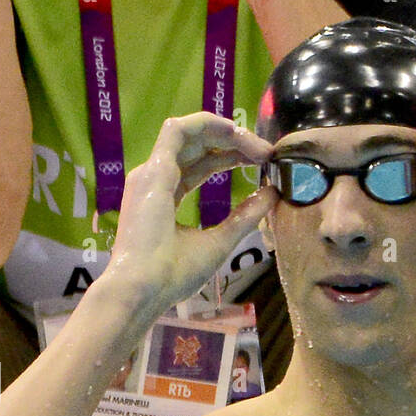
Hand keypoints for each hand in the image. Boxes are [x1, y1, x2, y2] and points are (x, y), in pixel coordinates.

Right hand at [107, 113, 276, 312]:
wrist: (144, 290)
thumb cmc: (173, 275)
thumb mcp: (219, 241)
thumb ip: (244, 217)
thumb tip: (271, 194)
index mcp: (166, 195)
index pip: (201, 165)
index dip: (232, 158)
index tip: (262, 162)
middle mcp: (156, 179)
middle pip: (198, 147)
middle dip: (235, 143)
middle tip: (267, 152)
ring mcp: (151, 173)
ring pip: (190, 133)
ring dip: (225, 132)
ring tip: (256, 145)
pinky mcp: (152, 171)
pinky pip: (177, 130)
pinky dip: (206, 125)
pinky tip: (234, 131)